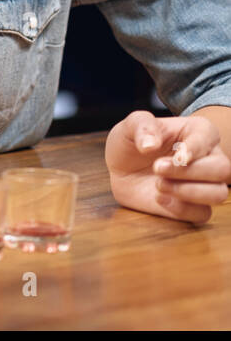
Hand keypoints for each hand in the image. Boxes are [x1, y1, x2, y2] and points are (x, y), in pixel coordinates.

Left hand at [106, 110, 229, 222]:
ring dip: (188, 192)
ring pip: (218, 193)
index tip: (179, 157)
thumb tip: (150, 145)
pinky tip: (159, 198)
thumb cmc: (132, 142)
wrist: (120, 169)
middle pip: (222, 169)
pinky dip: (181, 209)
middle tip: (158, 168)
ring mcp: (205, 184)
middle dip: (190, 171)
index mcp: (198, 131)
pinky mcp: (194, 206)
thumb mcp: (130, 126)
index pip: (209, 136)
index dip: (196, 148)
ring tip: (158, 184)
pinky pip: (202, 214)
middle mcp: (209, 158)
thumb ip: (142, 127)